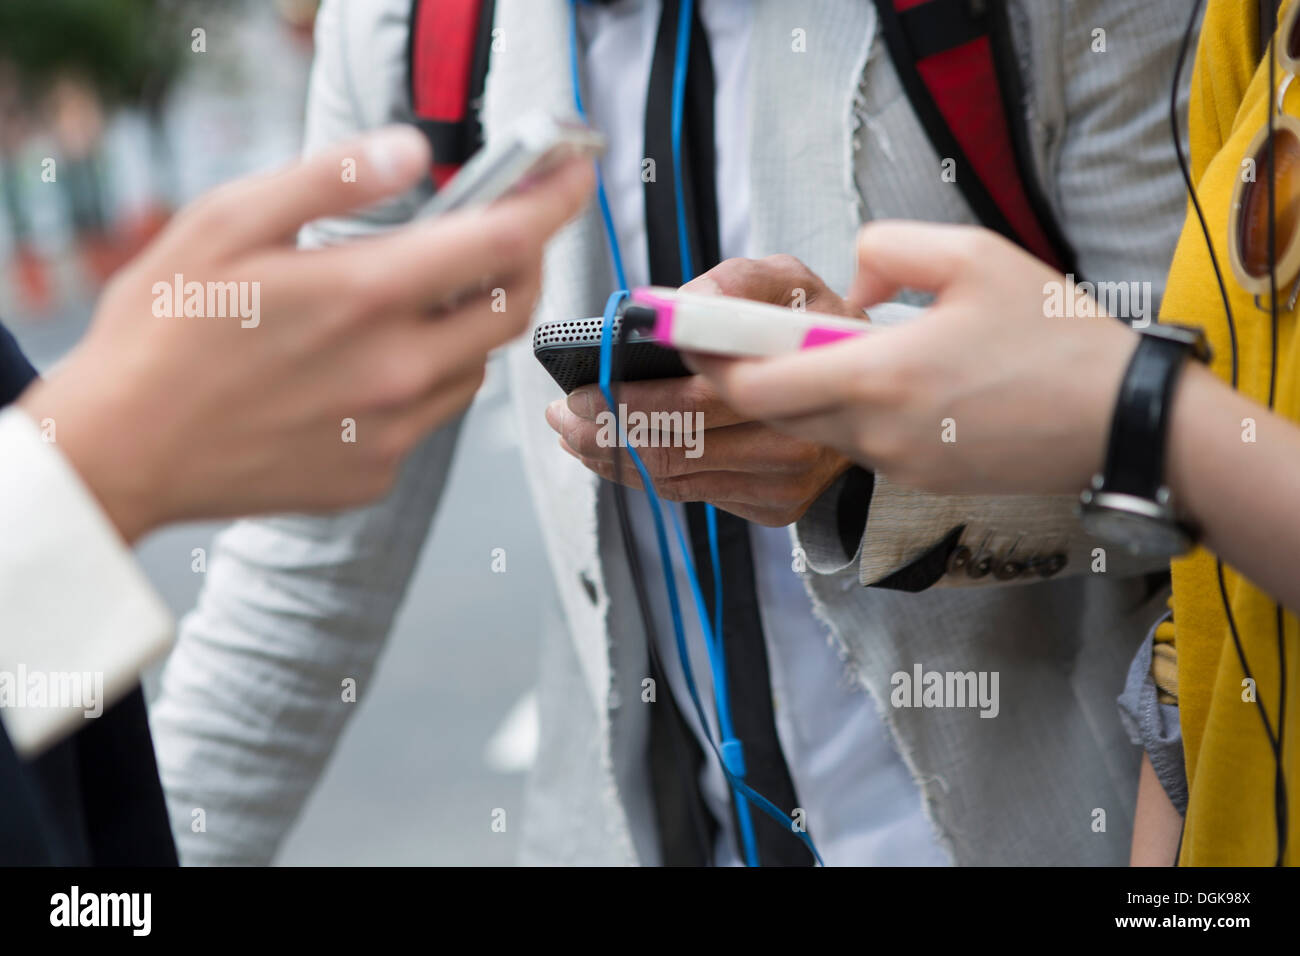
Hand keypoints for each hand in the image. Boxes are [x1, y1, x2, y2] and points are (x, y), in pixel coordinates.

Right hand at [18, 125, 593, 541]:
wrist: (118, 452)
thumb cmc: (160, 334)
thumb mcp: (226, 222)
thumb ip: (331, 180)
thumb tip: (413, 152)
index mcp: (365, 294)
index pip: (503, 240)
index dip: (552, 199)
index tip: (570, 175)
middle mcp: (396, 369)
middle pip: (514, 307)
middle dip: (523, 261)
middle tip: (497, 235)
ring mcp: (391, 429)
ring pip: (476, 364)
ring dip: (468, 323)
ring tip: (408, 303)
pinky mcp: (376, 473)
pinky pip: (432, 414)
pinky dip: (425, 378)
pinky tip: (366, 365)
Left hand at [544, 255, 855, 525]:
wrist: (870, 392)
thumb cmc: (817, 328)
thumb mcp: (788, 282)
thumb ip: (733, 283)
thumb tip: (674, 309)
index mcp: (798, 380)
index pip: (698, 400)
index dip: (629, 399)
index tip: (583, 389)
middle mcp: (797, 440)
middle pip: (676, 446)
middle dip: (603, 431)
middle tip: (562, 414)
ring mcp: (786, 481)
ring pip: (675, 477)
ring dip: (612, 457)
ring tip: (574, 432)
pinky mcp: (776, 506)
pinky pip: (691, 493)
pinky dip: (642, 474)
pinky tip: (615, 451)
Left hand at [687, 223, 1138, 495]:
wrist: (1123, 425)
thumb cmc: (1057, 337)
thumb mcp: (975, 257)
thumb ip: (891, 249)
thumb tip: (852, 276)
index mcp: (880, 377)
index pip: (757, 387)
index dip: (713, 363)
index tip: (691, 338)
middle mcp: (876, 433)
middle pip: (775, 415)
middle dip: (748, 379)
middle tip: (739, 340)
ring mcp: (897, 465)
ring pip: (815, 431)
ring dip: (799, 395)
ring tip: (817, 352)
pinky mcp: (921, 479)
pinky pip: (857, 447)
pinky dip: (844, 415)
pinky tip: (878, 381)